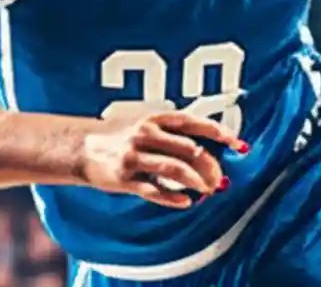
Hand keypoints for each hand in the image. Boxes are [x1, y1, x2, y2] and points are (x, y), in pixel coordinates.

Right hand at [79, 110, 247, 208]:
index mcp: (153, 118)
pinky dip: (173, 197)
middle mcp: (145, 134)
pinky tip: (187, 201)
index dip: (218, 132)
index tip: (238, 143)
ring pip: (174, 169)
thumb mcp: (144, 125)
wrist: (82, 147)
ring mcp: (135, 156)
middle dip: (209, 165)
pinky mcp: (125, 178)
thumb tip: (207, 152)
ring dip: (196, 181)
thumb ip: (172, 135)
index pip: (192, 122)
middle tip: (220, 178)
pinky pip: (154, 190)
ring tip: (208, 190)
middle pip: (188, 148)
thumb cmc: (120, 136)